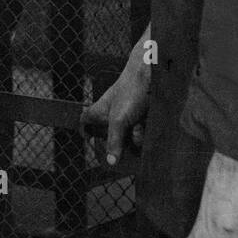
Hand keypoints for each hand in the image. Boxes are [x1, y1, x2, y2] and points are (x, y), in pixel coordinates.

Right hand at [82, 52, 149, 167]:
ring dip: (133, 138)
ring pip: (126, 133)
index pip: (85, 119)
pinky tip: (145, 127)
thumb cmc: (130, 91)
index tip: (88, 138)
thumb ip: (114, 141)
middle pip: (109, 132)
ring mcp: (127, 112)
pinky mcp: (141, 114)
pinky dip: (143, 132)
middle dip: (116, 143)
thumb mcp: (119, 119)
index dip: (84, 128)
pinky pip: (139, 130)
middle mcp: (113, 111)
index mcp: (100, 109)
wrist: (153, 74)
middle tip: (119, 151)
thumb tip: (111, 162)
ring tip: (137, 131)